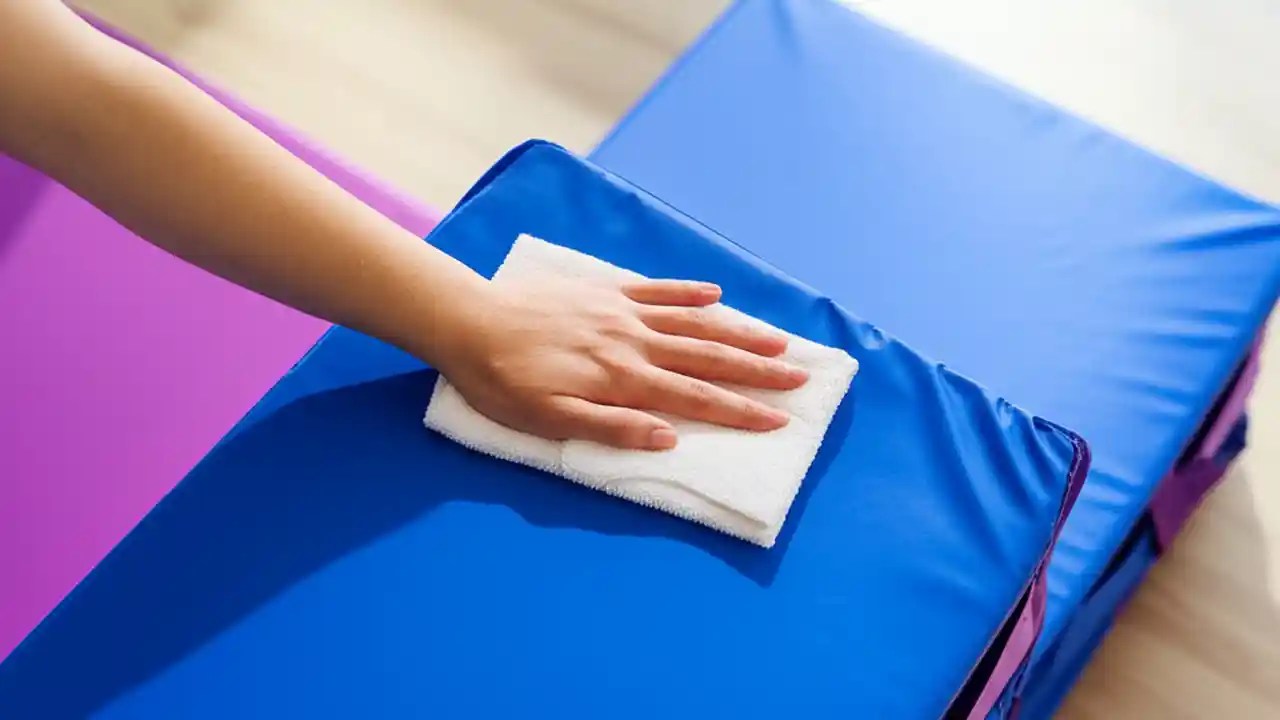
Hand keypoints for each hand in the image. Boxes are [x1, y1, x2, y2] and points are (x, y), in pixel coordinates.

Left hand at [434, 278, 807, 449]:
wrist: (469, 321)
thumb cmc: (503, 382)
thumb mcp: (548, 420)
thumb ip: (610, 428)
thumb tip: (669, 438)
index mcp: (623, 379)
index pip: (695, 399)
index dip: (740, 412)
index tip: (780, 420)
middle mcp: (633, 342)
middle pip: (707, 358)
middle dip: (757, 372)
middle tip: (801, 378)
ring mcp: (621, 312)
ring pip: (692, 323)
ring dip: (737, 332)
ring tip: (778, 341)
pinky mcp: (603, 290)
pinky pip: (656, 289)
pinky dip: (688, 292)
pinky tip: (715, 294)